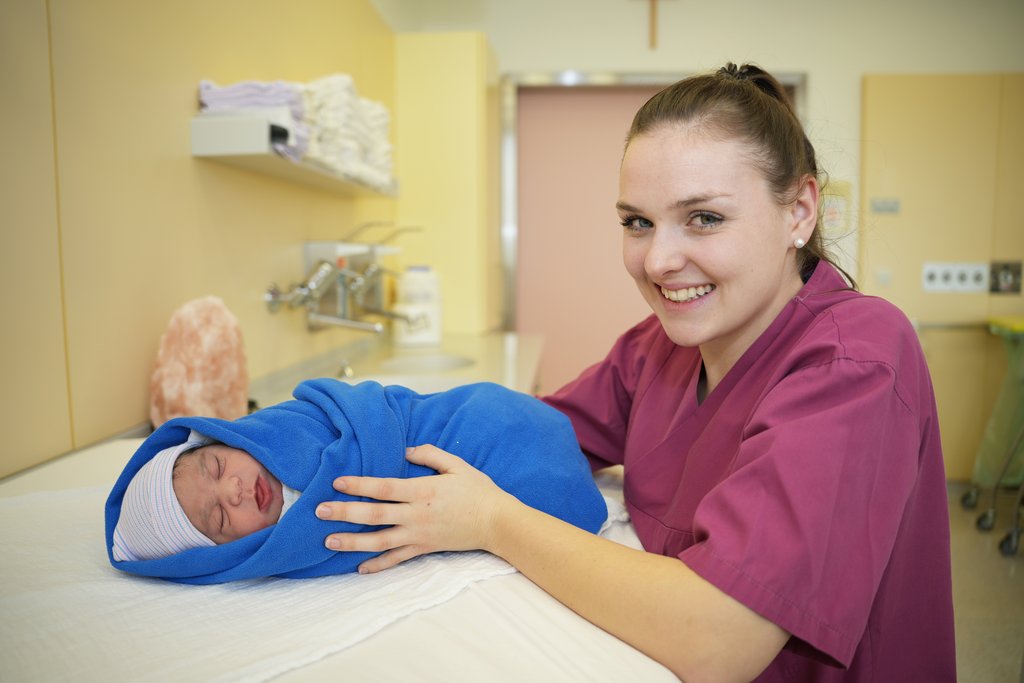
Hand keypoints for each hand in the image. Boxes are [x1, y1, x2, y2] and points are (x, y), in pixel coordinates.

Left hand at [315, 444, 511, 572]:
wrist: (498, 522)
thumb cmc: (478, 491)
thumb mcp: (456, 465)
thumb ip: (429, 454)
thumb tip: (405, 450)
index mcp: (422, 490)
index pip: (383, 488)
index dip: (359, 485)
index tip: (337, 482)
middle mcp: (416, 515)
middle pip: (374, 515)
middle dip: (345, 513)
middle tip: (320, 511)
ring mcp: (419, 535)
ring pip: (380, 541)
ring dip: (352, 542)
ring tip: (329, 541)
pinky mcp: (425, 548)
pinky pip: (398, 559)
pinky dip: (378, 565)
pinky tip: (359, 569)